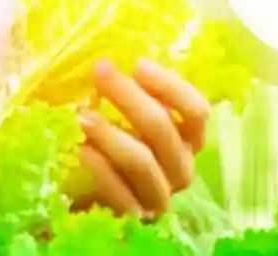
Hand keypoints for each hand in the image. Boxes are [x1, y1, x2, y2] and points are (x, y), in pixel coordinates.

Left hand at [73, 58, 210, 219]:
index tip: (137, 64)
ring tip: (81, 115)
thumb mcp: (123, 115)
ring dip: (111, 134)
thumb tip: (106, 58)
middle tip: (99, 72)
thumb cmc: (112, 145)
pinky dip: (102, 171)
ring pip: (142, 162)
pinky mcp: (135, 218)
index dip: (170, 86)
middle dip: (129, 97)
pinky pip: (122, 196)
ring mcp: (159, 196)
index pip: (196, 111)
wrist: (90, 198)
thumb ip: (125, 91)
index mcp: (187, 140)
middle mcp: (180, 168)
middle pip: (163, 130)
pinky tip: (82, 150)